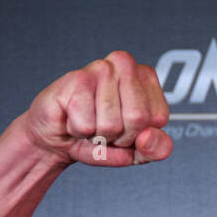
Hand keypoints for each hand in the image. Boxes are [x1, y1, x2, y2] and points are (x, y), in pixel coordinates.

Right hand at [25, 50, 171, 166]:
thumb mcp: (137, 150)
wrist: (59, 138)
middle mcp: (125, 66)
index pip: (158, 118)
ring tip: (90, 123)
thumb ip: (156, 148)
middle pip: (137, 117)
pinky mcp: (76, 79)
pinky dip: (79, 132)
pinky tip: (74, 119)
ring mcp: (101, 69)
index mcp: (147, 79)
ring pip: (111, 124)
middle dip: (121, 137)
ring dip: (98, 136)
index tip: (127, 130)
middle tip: (107, 129)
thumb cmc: (100, 137)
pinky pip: (87, 125)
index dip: (141, 135)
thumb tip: (147, 137)